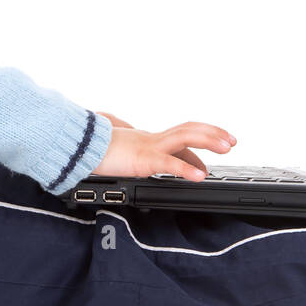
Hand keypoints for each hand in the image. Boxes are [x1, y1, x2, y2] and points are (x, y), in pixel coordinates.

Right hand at [92, 118, 236, 181]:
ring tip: (227, 147)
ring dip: (209, 140)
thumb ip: (131, 155)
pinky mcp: (142, 159)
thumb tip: (134, 158)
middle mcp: (151, 139)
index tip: (210, 158)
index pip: (180, 138)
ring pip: (185, 136)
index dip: (200, 144)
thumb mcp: (118, 155)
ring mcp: (148, 147)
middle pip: (188, 129)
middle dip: (213, 133)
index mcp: (147, 140)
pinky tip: (200, 176)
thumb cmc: (91, 152)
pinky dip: (186, 168)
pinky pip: (168, 162)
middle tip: (232, 141)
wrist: (74, 148)